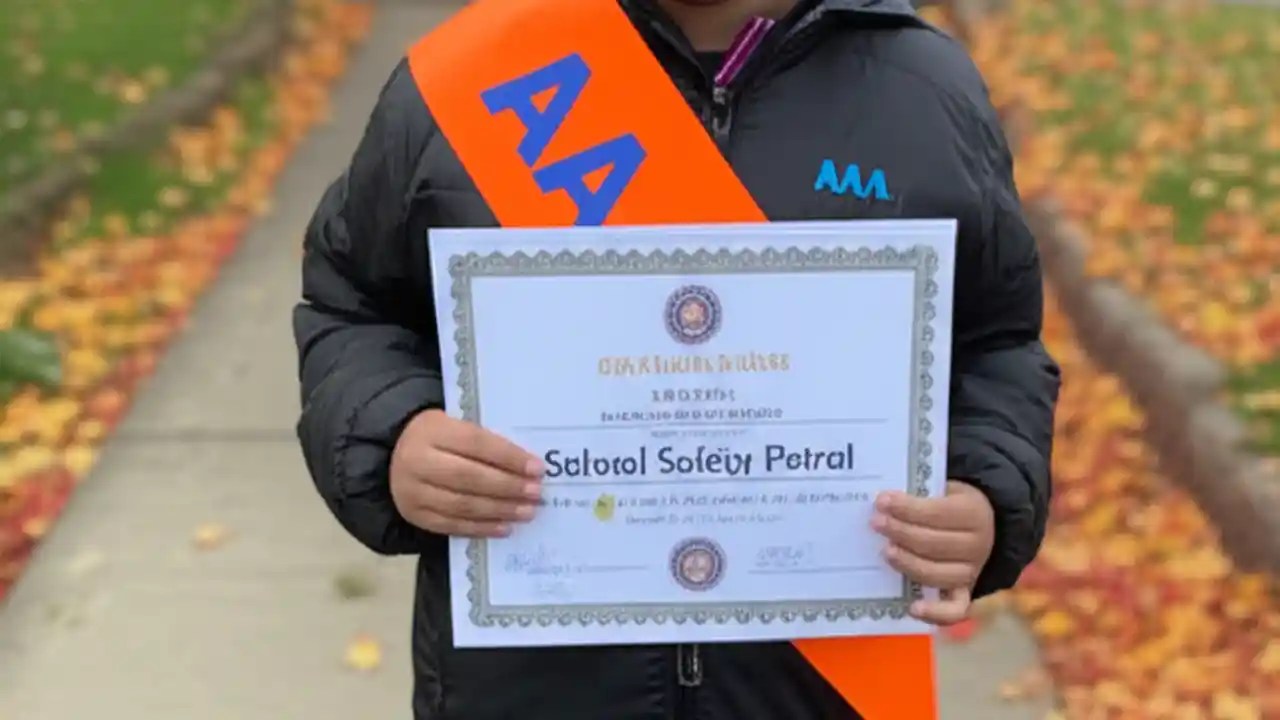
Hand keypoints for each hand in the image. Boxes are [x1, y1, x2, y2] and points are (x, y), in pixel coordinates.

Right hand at [390, 409, 543, 537]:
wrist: (395, 456)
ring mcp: (413, 491)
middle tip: (535, 493)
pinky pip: (451, 525)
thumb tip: (528, 467)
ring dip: (499, 510)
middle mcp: (417, 460)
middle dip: (507, 487)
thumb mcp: (456, 427)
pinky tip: (504, 527)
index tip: (537, 468)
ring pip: (462, 504)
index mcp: (432, 430)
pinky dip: (481, 528)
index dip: (509, 457)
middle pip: (468, 477)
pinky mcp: (414, 515)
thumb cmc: (440, 440)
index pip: (476, 443)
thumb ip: (485, 443)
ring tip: (526, 512)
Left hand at [870, 480, 994, 625]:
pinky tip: (912, 608)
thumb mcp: (942, 491)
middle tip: (876, 523)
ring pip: (938, 574)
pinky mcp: (965, 593)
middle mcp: (977, 545)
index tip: (882, 501)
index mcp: (974, 513)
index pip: (937, 513)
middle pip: (934, 543)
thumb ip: (918, 496)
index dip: (908, 508)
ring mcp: (972, 572)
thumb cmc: (950, 505)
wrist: (983, 526)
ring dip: (908, 564)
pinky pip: (954, 610)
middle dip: (901, 532)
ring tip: (886, 551)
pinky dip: (935, 613)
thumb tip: (883, 503)